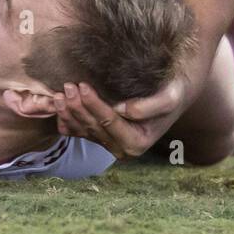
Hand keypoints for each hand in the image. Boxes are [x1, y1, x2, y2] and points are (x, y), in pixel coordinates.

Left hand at [53, 78, 186, 159]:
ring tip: (59, 95)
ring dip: (69, 114)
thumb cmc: (174, 93)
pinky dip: (67, 122)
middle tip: (67, 86)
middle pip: (93, 127)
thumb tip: (124, 111)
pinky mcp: (102, 136)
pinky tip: (58, 110)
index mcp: (137, 142)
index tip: (82, 86)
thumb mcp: (170, 98)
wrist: (174, 93)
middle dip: (77, 107)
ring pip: (83, 131)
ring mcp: (110, 143)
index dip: (93, 104)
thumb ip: (149, 107)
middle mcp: (122, 148)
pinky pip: (80, 133)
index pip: (109, 121)